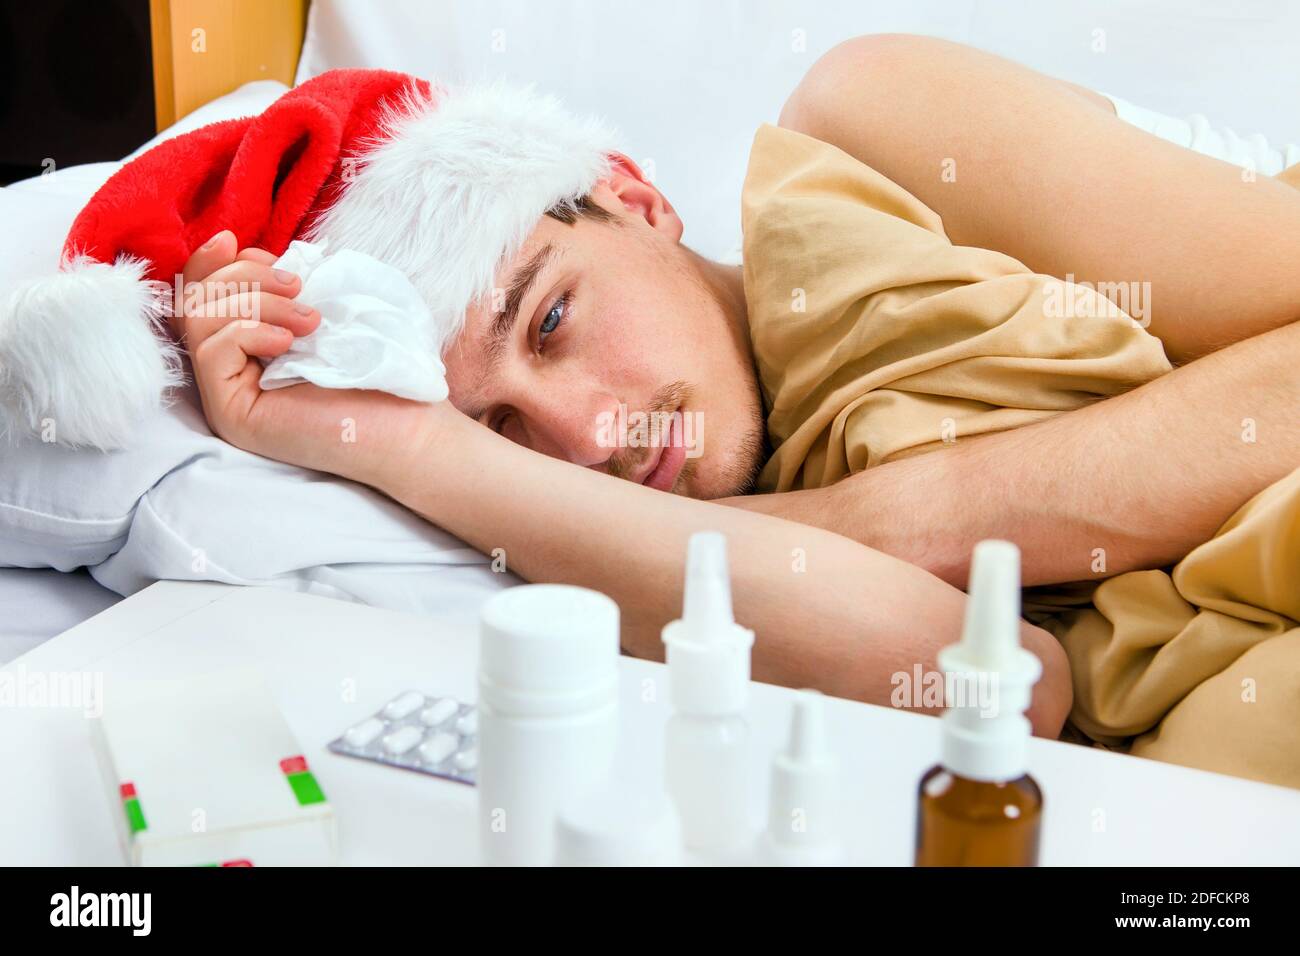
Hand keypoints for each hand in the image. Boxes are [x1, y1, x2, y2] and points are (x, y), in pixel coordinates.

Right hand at [176, 230, 455, 484]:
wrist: (409, 426)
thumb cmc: (378, 367)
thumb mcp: (322, 305)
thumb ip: (278, 281)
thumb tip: (234, 244)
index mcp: (247, 347)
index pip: (201, 293)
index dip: (215, 261)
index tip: (248, 244)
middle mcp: (229, 373)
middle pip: (196, 299)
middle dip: (246, 276)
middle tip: (301, 288)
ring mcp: (226, 397)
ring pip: (200, 320)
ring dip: (258, 302)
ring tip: (310, 319)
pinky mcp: (232, 415)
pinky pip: (212, 351)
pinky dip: (250, 331)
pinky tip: (291, 343)